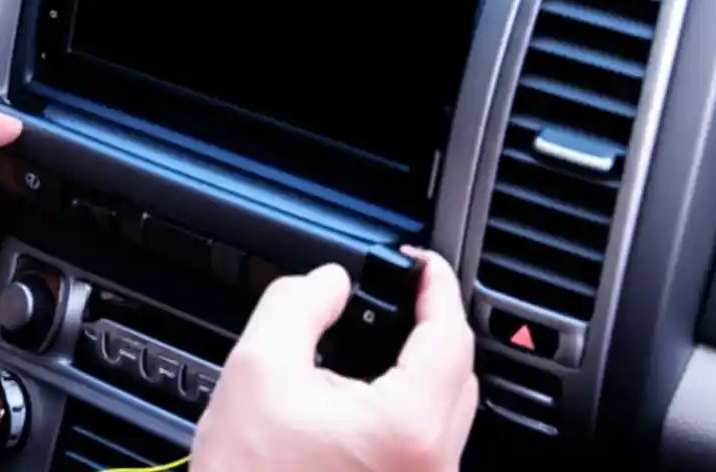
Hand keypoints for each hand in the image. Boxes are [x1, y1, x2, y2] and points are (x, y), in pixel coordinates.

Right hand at [192, 249, 476, 471]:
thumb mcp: (256, 370)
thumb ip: (296, 305)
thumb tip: (329, 281)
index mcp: (408, 426)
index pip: (450, 335)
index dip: (436, 287)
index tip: (422, 263)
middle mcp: (432, 463)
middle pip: (459, 372)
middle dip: (431, 325)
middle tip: (397, 294)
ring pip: (446, 409)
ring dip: (421, 367)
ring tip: (376, 339)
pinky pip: (427, 441)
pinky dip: (407, 405)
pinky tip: (364, 394)